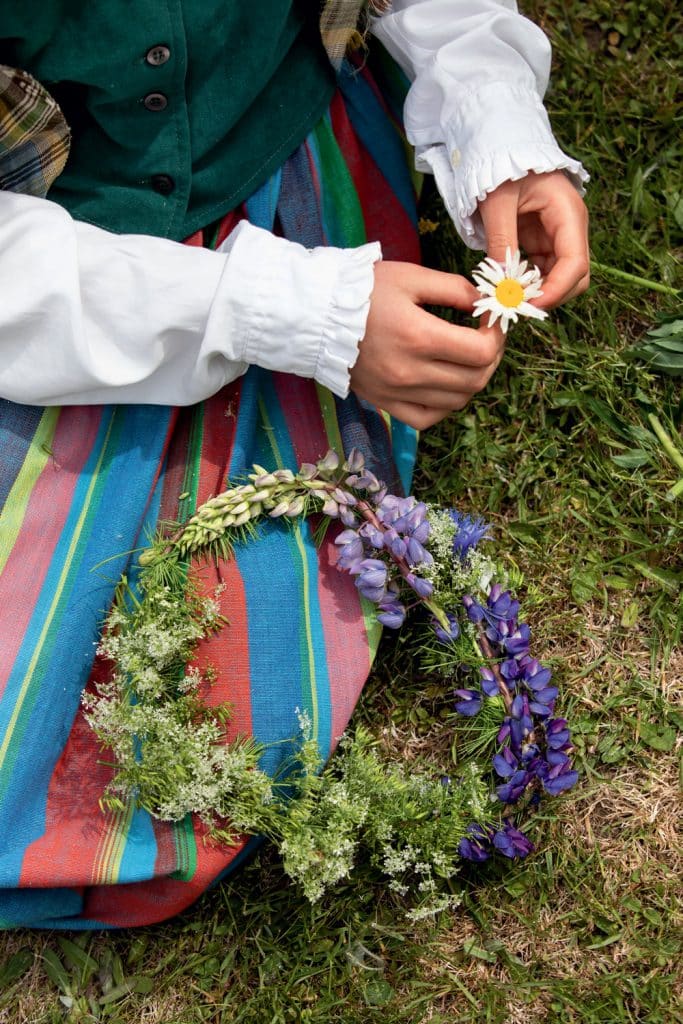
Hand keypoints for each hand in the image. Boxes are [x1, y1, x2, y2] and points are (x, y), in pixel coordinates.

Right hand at [350, 261, 504, 429]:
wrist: (315, 316)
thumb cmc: (361, 290)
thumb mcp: (411, 276)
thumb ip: (455, 289)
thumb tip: (486, 303)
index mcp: (419, 336)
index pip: (482, 351)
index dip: (497, 336)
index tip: (491, 322)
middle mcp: (411, 372)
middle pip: (476, 380)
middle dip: (491, 358)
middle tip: (485, 339)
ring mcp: (398, 392)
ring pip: (457, 401)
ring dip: (472, 380)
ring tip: (467, 359)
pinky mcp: (386, 403)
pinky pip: (428, 418)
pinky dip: (445, 405)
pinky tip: (444, 384)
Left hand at [478, 171, 589, 308]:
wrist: (500, 150)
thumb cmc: (501, 167)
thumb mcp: (497, 202)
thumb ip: (501, 240)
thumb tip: (502, 282)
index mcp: (568, 214)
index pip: (576, 263)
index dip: (557, 290)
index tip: (530, 304)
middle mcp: (570, 229)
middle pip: (575, 277)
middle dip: (550, 296)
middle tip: (517, 306)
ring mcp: (558, 238)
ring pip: (560, 279)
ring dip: (538, 293)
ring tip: (508, 298)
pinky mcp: (543, 243)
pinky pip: (542, 272)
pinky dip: (528, 284)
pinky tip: (508, 287)